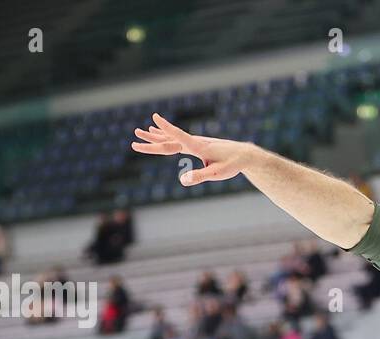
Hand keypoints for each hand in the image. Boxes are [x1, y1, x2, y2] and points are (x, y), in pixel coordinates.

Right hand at [131, 113, 249, 185]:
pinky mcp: (198, 144)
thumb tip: (182, 180)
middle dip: (151, 139)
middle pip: (169, 139)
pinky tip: (160, 134)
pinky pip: (178, 140)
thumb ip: (199, 176)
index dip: (166, 128)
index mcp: (198, 146)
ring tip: (141, 132)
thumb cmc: (232, 164)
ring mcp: (195, 142)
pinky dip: (166, 136)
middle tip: (135, 135)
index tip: (154, 117)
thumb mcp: (216, 174)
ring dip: (156, 136)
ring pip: (172, 138)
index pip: (178, 136)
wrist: (244, 155)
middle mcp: (195, 141)